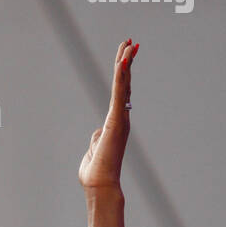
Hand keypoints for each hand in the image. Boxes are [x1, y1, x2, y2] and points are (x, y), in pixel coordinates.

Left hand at [77, 39, 138, 190]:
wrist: (100, 184)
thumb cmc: (95, 173)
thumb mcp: (94, 151)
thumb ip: (96, 139)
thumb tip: (98, 134)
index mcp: (115, 123)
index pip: (120, 93)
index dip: (123, 73)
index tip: (126, 55)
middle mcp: (121, 118)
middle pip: (124, 84)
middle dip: (127, 61)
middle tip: (131, 42)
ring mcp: (120, 119)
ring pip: (123, 85)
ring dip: (125, 63)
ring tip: (130, 44)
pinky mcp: (115, 121)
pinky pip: (118, 95)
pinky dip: (121, 78)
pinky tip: (123, 62)